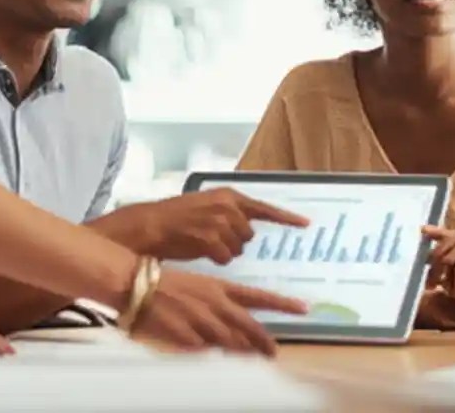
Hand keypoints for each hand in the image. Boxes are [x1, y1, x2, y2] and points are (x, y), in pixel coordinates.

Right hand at [98, 188, 308, 263]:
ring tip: (201, 243)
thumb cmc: (175, 220)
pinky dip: (214, 259)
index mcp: (228, 196)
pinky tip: (198, 250)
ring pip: (237, 248)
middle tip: (211, 239)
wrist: (149, 225)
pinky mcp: (211, 238)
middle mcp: (227, 206)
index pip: (264, 207)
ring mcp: (219, 221)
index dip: (285, 217)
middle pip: (248, 235)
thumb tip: (247, 228)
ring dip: (223, 251)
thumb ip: (228, 214)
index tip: (306, 224)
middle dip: (234, 241)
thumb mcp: (205, 207)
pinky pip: (224, 257)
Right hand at [133, 268, 306, 355]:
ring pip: (232, 342)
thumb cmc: (161, 282)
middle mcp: (216, 304)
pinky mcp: (189, 337)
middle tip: (275, 352)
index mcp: (219, 287)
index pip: (258, 296)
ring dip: (244, 352)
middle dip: (264, 341)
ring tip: (255, 359)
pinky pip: (206, 351)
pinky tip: (217, 361)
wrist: (135, 284)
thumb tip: (229, 324)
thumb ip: (215, 304)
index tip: (304, 307)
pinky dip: (213, 355)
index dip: (282, 303)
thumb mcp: (195, 288)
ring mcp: (203, 322)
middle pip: (249, 327)